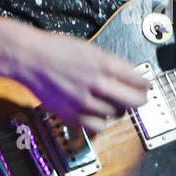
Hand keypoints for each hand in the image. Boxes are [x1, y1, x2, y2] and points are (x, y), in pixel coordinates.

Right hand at [18, 29, 150, 134]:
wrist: (30, 58)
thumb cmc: (56, 50)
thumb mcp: (90, 49)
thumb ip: (111, 64)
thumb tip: (131, 77)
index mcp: (104, 64)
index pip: (138, 80)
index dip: (145, 85)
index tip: (145, 87)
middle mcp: (98, 83)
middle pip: (134, 102)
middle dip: (139, 100)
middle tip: (137, 99)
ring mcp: (85, 101)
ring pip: (117, 114)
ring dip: (116, 109)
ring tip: (108, 102)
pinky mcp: (73, 115)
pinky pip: (98, 126)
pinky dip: (100, 122)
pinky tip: (96, 113)